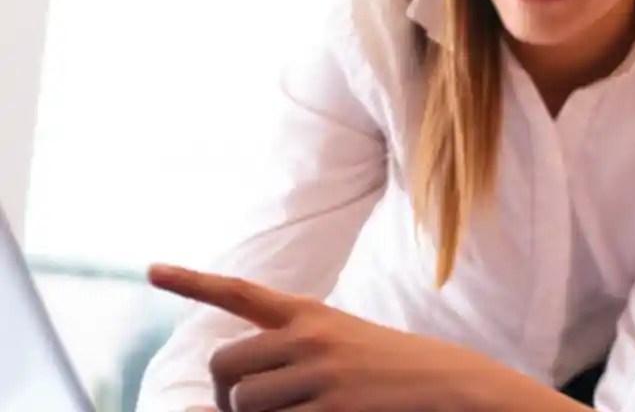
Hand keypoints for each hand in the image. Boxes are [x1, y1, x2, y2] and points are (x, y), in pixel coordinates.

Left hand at [149, 264, 506, 411]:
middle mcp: (310, 336)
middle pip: (224, 365)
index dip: (193, 282)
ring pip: (243, 404)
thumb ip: (289, 357)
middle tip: (247, 411)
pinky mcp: (332, 407)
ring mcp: (320, 372)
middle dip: (224, 396)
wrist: (450, 383)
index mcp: (311, 315)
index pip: (241, 294)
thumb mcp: (343, 347)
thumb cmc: (392, 372)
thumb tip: (232, 396)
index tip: (151, 269)